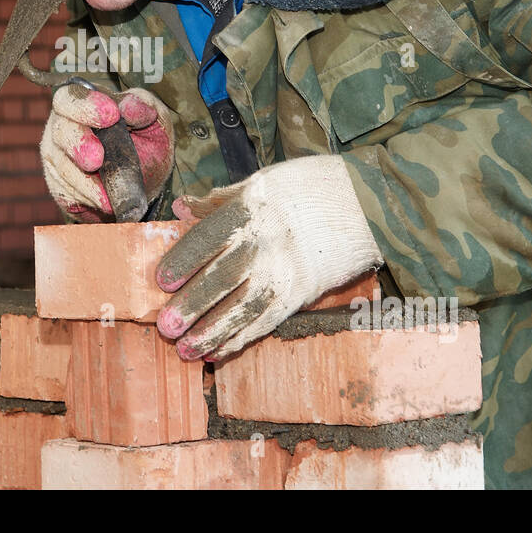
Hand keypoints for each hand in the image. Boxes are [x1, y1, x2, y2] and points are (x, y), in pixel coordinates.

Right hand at [40, 83, 174, 221]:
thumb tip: (129, 105)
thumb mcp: (155, 120)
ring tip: (108, 194)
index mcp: (83, 102)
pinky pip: (65, 192)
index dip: (86, 105)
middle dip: (79, 145)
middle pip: (61, 131)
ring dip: (85, 181)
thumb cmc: (147, 142)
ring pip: (62, 166)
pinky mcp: (58, 185)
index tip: (111, 115)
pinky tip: (105, 203)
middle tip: (96, 160)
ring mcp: (57, 156)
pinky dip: (86, 198)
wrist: (145, 181)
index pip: (71, 96)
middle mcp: (63, 126)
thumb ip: (145, 107)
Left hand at [154, 154, 382, 359]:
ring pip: (244, 306)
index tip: (162, 281)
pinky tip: (219, 351)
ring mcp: (287, 269)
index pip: (209, 236)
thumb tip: (181, 208)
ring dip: (213, 332)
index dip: (184, 260)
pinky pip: (268, 320)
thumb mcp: (263, 181)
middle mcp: (268, 240)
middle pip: (224, 277)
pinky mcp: (304, 292)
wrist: (369, 203)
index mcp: (252, 207)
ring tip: (186, 351)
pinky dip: (242, 338)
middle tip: (166, 327)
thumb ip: (220, 198)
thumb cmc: (310, 186)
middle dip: (193, 305)